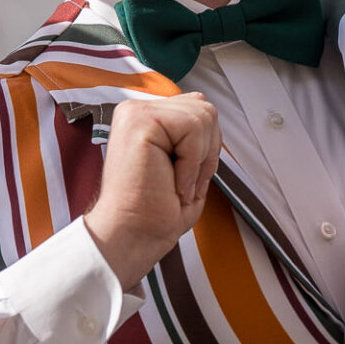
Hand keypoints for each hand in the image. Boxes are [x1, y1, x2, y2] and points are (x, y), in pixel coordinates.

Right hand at [85, 93, 220, 286]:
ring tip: (176, 183)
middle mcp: (136, 109)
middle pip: (205, 108)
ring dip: (198, 159)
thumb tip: (211, 115)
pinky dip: (192, 162)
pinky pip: (191, 128)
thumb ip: (195, 134)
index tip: (185, 179)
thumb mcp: (186, 164)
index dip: (206, 147)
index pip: (198, 109)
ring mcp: (134, 112)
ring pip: (202, 116)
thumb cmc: (156, 210)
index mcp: (145, 118)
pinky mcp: (138, 121)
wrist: (133, 235)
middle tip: (183, 182)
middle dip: (207, 151)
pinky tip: (171, 181)